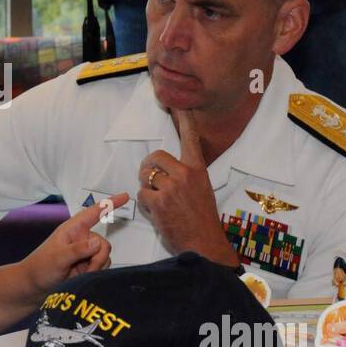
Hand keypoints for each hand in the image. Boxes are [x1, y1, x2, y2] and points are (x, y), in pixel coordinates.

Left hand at [20, 193, 128, 292]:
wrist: (33, 288)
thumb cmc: (40, 268)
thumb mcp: (57, 258)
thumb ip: (78, 249)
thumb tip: (97, 241)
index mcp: (72, 229)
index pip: (94, 213)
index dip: (110, 204)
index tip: (125, 196)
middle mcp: (81, 238)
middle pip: (103, 244)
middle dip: (97, 259)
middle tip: (84, 270)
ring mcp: (85, 253)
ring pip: (104, 257)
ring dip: (95, 268)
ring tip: (77, 275)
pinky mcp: (87, 265)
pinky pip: (102, 267)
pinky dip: (95, 273)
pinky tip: (82, 277)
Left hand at [136, 110, 237, 266]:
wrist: (203, 243)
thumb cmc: (202, 218)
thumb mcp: (201, 189)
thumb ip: (186, 174)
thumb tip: (164, 168)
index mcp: (197, 169)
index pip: (190, 138)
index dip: (183, 119)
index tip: (177, 103)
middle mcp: (185, 174)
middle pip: (154, 157)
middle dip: (147, 168)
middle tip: (151, 181)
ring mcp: (171, 188)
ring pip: (146, 176)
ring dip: (146, 188)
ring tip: (158, 201)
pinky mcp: (159, 202)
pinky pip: (142, 194)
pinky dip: (145, 204)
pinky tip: (157, 212)